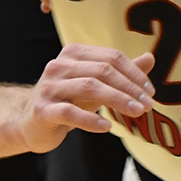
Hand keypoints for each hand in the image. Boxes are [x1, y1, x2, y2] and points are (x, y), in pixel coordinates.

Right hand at [17, 44, 156, 152]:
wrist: (30, 123)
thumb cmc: (67, 101)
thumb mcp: (95, 84)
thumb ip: (121, 72)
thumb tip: (150, 57)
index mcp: (74, 54)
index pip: (111, 57)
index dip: (134, 73)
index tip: (150, 92)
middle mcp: (59, 65)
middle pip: (102, 71)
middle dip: (129, 88)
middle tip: (147, 104)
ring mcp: (49, 87)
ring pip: (89, 88)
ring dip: (117, 100)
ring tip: (136, 112)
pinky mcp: (42, 110)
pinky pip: (69, 112)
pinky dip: (90, 119)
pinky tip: (106, 126)